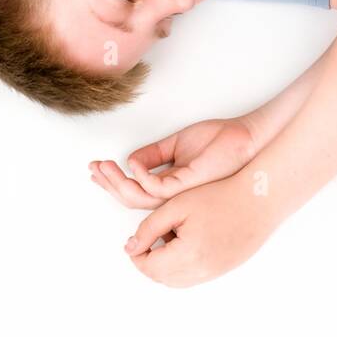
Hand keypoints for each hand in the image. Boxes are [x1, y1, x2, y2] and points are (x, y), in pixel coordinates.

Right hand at [89, 116, 259, 208]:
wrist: (244, 137)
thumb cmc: (218, 140)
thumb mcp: (178, 144)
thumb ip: (155, 153)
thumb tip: (130, 160)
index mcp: (171, 186)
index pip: (136, 191)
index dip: (114, 182)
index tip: (96, 169)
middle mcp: (175, 194)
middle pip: (133, 199)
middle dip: (109, 184)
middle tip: (93, 168)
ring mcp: (181, 192)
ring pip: (140, 198)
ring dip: (117, 183)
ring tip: (104, 166)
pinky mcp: (188, 185)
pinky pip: (157, 188)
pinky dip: (141, 176)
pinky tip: (132, 164)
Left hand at [123, 171, 280, 286]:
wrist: (259, 198)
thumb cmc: (221, 196)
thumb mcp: (176, 206)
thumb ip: (148, 228)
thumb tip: (131, 247)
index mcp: (187, 254)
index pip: (148, 266)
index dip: (137, 252)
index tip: (136, 238)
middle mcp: (201, 270)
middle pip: (160, 277)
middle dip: (150, 260)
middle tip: (150, 238)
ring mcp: (214, 273)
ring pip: (176, 281)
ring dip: (166, 265)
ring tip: (171, 238)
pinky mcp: (223, 270)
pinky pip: (193, 277)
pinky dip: (183, 266)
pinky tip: (189, 242)